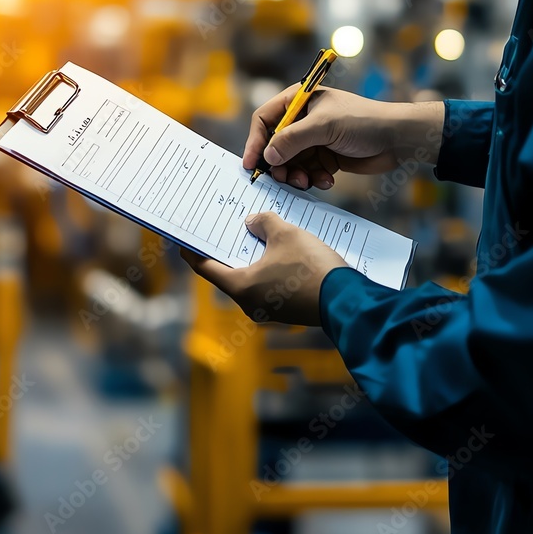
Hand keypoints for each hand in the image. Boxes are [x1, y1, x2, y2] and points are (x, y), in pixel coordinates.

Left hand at [180, 211, 348, 325]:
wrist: (348, 300)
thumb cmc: (312, 267)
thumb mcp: (285, 233)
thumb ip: (263, 223)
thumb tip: (253, 222)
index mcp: (241, 287)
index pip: (205, 268)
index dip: (193, 251)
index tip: (184, 239)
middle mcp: (250, 303)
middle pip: (229, 273)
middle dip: (227, 249)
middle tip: (224, 228)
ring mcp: (269, 310)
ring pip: (252, 279)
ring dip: (251, 258)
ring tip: (254, 234)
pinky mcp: (287, 310)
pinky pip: (270, 286)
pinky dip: (268, 268)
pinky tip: (278, 251)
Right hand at [242, 85, 444, 189]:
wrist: (397, 138)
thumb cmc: (362, 121)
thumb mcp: (324, 126)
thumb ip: (292, 140)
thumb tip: (268, 156)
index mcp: (298, 101)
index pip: (264, 120)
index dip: (255, 141)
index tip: (251, 163)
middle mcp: (302, 120)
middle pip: (274, 146)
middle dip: (279, 165)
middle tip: (285, 180)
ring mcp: (313, 139)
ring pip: (290, 163)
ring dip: (296, 175)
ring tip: (308, 182)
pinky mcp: (325, 157)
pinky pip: (307, 171)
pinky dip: (313, 179)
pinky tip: (327, 181)